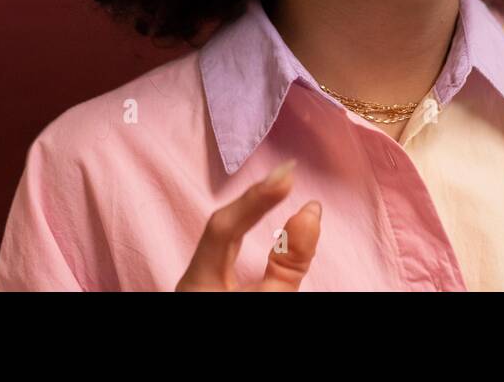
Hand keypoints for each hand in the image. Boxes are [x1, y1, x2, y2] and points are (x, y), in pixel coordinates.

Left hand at [176, 159, 321, 290]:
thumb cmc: (250, 333)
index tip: (288, 176)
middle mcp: (192, 276)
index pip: (223, 227)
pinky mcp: (209, 283)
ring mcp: (198, 279)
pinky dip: (247, 223)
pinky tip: (261, 209)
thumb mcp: (274, 300)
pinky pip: (226, 243)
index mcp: (199, 281)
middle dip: (256, 197)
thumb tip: (311, 211)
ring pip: (222, 232)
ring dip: (251, 206)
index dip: (255, 199)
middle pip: (221, 225)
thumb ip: (290, 263)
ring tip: (281, 183)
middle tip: (289, 171)